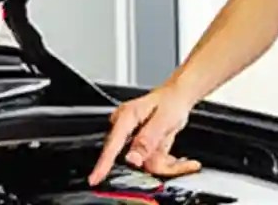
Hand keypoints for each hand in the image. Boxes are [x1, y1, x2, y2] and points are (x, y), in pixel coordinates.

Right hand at [88, 83, 203, 185]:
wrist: (179, 97)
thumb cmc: (171, 101)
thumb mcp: (163, 119)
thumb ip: (147, 140)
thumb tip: (132, 158)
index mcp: (126, 117)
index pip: (112, 145)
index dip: (103, 164)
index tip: (95, 179)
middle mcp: (125, 129)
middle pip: (132, 159)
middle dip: (156, 164)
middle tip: (174, 160)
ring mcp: (132, 140)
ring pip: (144, 164)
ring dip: (165, 164)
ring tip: (183, 161)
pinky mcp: (140, 148)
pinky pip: (150, 163)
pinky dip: (166, 164)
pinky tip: (177, 160)